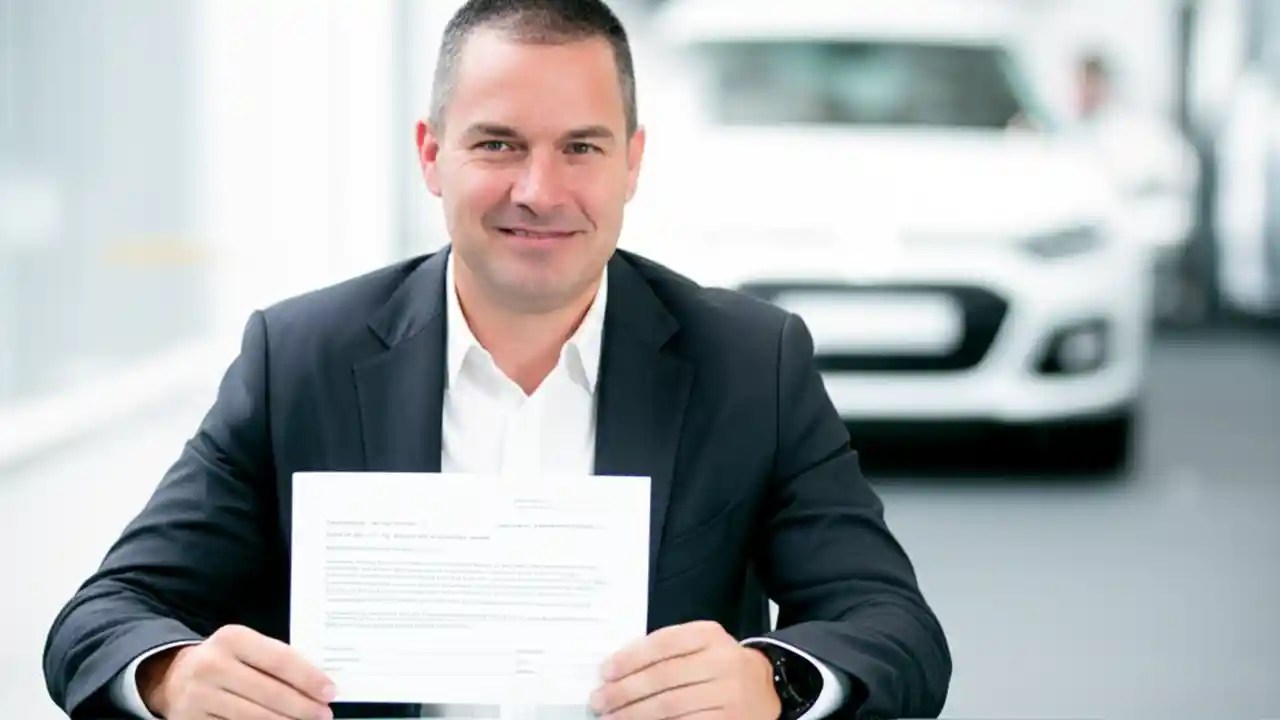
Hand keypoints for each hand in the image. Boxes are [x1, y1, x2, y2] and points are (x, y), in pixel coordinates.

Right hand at [139, 624, 335, 719]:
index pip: (278, 659)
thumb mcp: (246, 648)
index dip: (307, 678)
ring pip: (252, 716)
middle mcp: (212, 665)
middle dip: (301, 706)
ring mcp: (199, 695)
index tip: (329, 691)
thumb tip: (317, 684)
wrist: (175, 677)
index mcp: (232, 638)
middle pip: (268, 692)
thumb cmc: (226, 660)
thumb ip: (276, 660)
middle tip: (324, 714)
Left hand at [590, 620, 780, 718]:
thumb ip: (666, 652)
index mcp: (709, 635)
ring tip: (612, 718)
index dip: (630, 659)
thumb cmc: (720, 666)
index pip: (663, 643)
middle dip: (625, 692)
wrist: (767, 689)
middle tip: (600, 700)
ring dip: (635, 715)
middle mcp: (722, 661)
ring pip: (670, 706)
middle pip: (663, 677)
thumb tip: (616, 670)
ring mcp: (728, 693)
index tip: (605, 672)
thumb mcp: (700, 646)